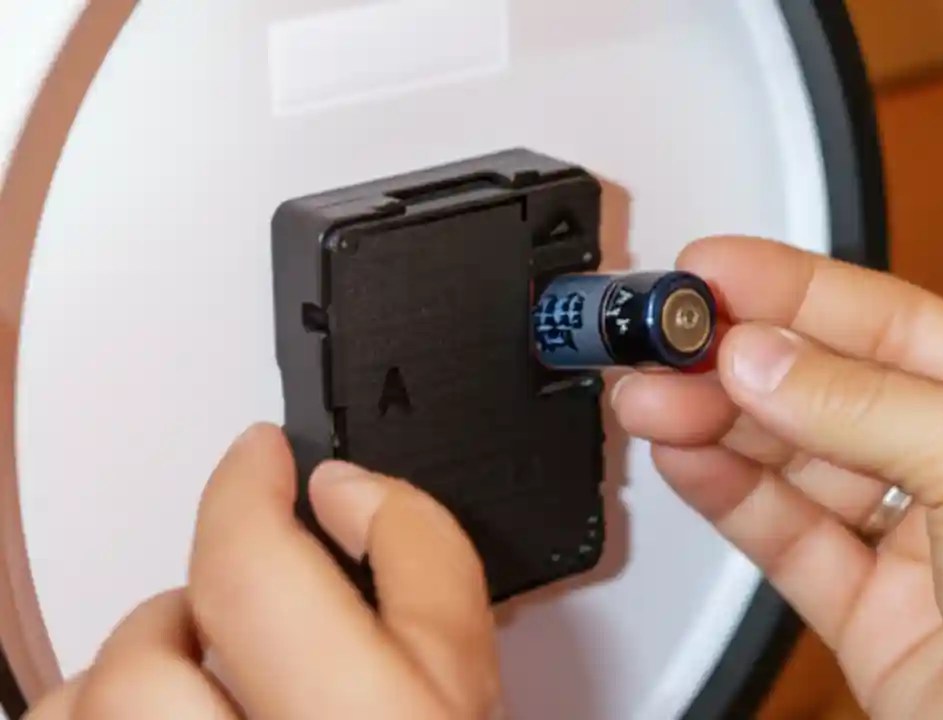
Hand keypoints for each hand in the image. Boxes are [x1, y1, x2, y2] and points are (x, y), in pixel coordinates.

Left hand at [26, 425, 499, 719]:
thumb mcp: (466, 690)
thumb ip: (424, 572)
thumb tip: (348, 498)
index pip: (264, 568)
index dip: (252, 483)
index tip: (260, 459)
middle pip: (167, 635)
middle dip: (201, 585)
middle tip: (241, 589)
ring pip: (97, 699)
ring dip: (137, 669)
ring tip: (194, 685)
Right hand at [612, 237, 942, 718]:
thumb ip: (871, 406)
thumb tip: (762, 357)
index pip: (894, 323)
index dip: (795, 290)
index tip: (713, 270)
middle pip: (834, 389)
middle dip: (742, 357)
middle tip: (663, 335)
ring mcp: (924, 547)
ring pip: (800, 462)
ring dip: (720, 423)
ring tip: (650, 393)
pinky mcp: (875, 617)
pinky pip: (787, 537)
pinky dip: (731, 495)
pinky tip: (688, 456)